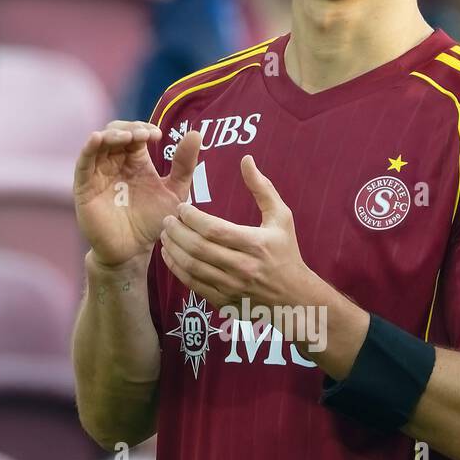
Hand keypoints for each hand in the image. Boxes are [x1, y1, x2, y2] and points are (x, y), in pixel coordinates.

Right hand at [74, 121, 202, 267]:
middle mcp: (115, 163)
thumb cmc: (153, 221)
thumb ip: (184, 165)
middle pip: (115, 132)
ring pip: (98, 143)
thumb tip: (196, 133)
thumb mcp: (175, 192)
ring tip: (126, 137)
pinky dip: (88, 148)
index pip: (135, 133)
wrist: (133, 251)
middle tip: (143, 135)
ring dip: (111, 135)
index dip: (144, 129)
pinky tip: (97, 138)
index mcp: (135, 160)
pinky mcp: (84, 187)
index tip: (158, 135)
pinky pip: (83, 163)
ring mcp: (98, 173)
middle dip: (129, 129)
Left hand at [160, 154, 309, 312]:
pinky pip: (193, 284)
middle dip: (177, 232)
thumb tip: (246, 159)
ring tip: (165, 235)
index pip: (214, 230)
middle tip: (167, 220)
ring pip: (192, 267)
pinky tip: (170, 255)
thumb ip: (262, 188)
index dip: (192, 218)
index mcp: (256, 244)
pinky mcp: (224, 300)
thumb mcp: (281, 217)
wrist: (293, 296)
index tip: (182, 208)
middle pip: (198, 248)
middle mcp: (243, 267)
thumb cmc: (286, 252)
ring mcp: (232, 286)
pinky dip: (177, 269)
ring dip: (173, 249)